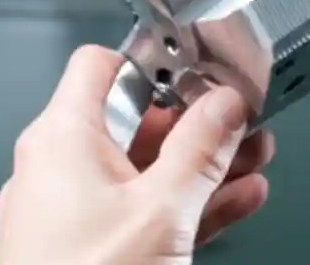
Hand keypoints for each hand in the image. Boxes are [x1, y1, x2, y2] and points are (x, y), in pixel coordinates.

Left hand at [0, 45, 273, 263]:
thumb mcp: (162, 209)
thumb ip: (202, 149)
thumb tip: (225, 107)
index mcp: (60, 139)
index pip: (104, 66)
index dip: (158, 64)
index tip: (204, 74)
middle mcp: (56, 170)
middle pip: (135, 122)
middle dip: (197, 124)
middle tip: (242, 123)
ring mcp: (69, 214)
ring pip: (145, 171)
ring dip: (202, 166)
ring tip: (253, 162)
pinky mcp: (86, 251)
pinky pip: (142, 212)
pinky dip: (186, 204)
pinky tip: (234, 203)